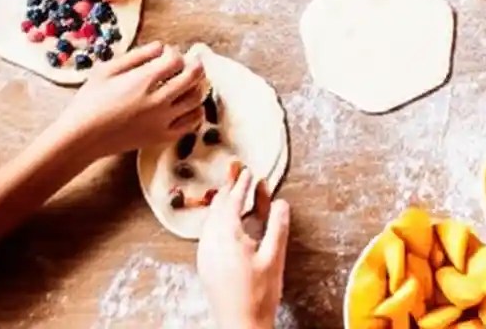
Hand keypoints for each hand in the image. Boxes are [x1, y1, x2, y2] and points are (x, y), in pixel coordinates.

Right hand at [58, 42, 205, 157]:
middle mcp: (158, 101)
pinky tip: (189, 106)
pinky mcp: (162, 138)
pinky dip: (195, 112)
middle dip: (195, 65)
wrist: (82, 137)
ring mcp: (162, 121)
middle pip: (192, 77)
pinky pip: (191, 124)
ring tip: (190, 82)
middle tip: (192, 62)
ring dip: (197, 87)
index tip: (167, 52)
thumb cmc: (90, 101)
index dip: (175, 52)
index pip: (176, 60)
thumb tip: (161, 46)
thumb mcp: (107, 70)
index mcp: (143, 81)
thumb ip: (137, 55)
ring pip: (195, 100)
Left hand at [198, 168, 289, 328]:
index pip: (233, 202)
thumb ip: (277, 227)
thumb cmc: (258, 296)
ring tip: (232, 193)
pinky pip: (208, 231)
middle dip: (229, 189)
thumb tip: (280, 203)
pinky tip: (225, 221)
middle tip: (238, 174)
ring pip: (211, 219)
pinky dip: (217, 218)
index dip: (242, 184)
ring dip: (222, 203)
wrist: (240, 325)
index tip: (248, 172)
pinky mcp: (205, 263)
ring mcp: (205, 253)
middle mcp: (211, 242)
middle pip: (218, 207)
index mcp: (227, 237)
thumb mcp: (274, 258)